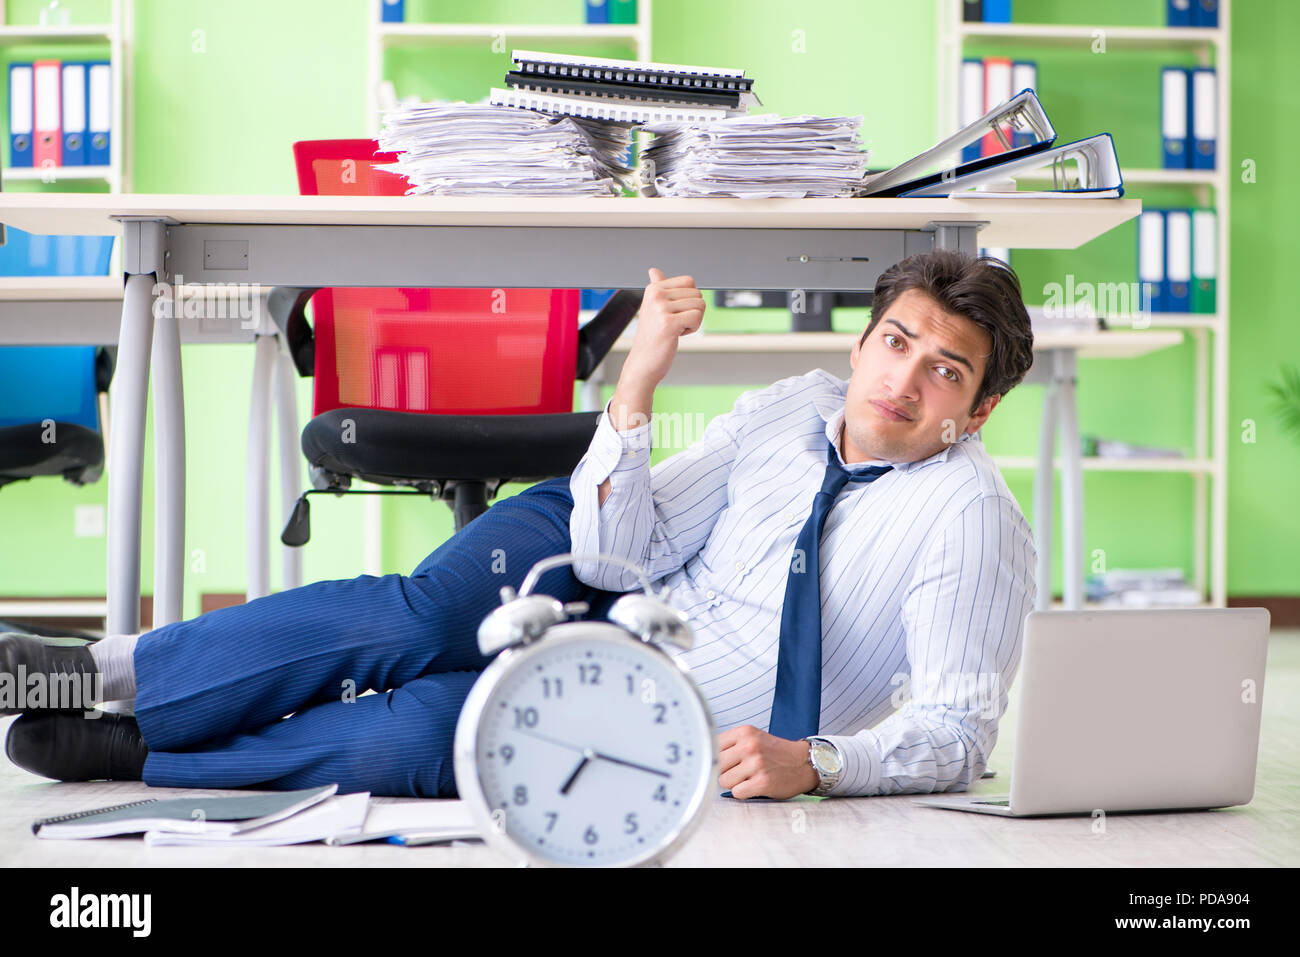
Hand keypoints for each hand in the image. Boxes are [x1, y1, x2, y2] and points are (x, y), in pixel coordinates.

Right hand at [619, 267, 705, 389]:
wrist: (643, 362)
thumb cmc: (651, 337)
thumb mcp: (652, 308)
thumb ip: (657, 287)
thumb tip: (654, 271)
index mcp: (653, 288)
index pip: (690, 281)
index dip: (688, 299)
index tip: (674, 312)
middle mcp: (656, 295)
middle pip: (697, 294)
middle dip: (692, 312)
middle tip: (674, 324)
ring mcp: (661, 308)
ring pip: (700, 306)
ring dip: (693, 321)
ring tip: (674, 330)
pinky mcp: (669, 323)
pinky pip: (697, 318)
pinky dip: (692, 329)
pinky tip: (677, 335)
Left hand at [717, 725, 818, 799]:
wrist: (804, 763)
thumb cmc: (776, 753)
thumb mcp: (754, 738)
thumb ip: (731, 744)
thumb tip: (705, 758)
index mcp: (744, 732)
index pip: (712, 746)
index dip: (717, 757)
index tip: (722, 762)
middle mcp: (749, 746)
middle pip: (716, 765)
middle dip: (724, 771)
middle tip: (739, 772)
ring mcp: (756, 764)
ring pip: (724, 781)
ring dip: (734, 783)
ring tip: (748, 778)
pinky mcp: (762, 782)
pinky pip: (736, 792)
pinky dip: (743, 793)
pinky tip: (754, 786)